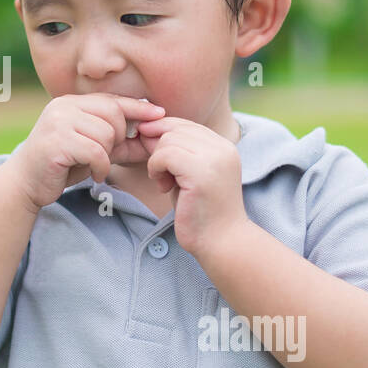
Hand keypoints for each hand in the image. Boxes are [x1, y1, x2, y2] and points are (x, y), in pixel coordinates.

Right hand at [8, 94, 166, 209]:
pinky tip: (94, 175)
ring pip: (106, 134)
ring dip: (108, 156)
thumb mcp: (92, 148)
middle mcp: (63, 107)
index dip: (138, 106)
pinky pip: (96, 152)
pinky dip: (101, 167)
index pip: (112, 100)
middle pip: (113, 115)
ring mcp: (57, 123)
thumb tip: (152, 136)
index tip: (159, 113)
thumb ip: (118, 140)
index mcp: (71, 103)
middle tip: (108, 155)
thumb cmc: (62, 165)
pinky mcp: (56, 143)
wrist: (26, 183)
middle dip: (118, 138)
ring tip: (96, 166)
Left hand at [135, 116, 248, 259]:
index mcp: (223, 145)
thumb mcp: (187, 174)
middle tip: (161, 175)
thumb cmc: (200, 211)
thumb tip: (145, 129)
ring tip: (165, 183)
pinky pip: (165, 155)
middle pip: (174, 128)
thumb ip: (174, 151)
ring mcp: (214, 158)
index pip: (184, 124)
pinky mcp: (201, 172)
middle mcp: (222, 146)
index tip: (153, 157)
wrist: (220, 242)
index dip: (161, 135)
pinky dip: (156, 168)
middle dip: (158, 149)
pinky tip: (163, 186)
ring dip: (157, 161)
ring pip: (167, 140)